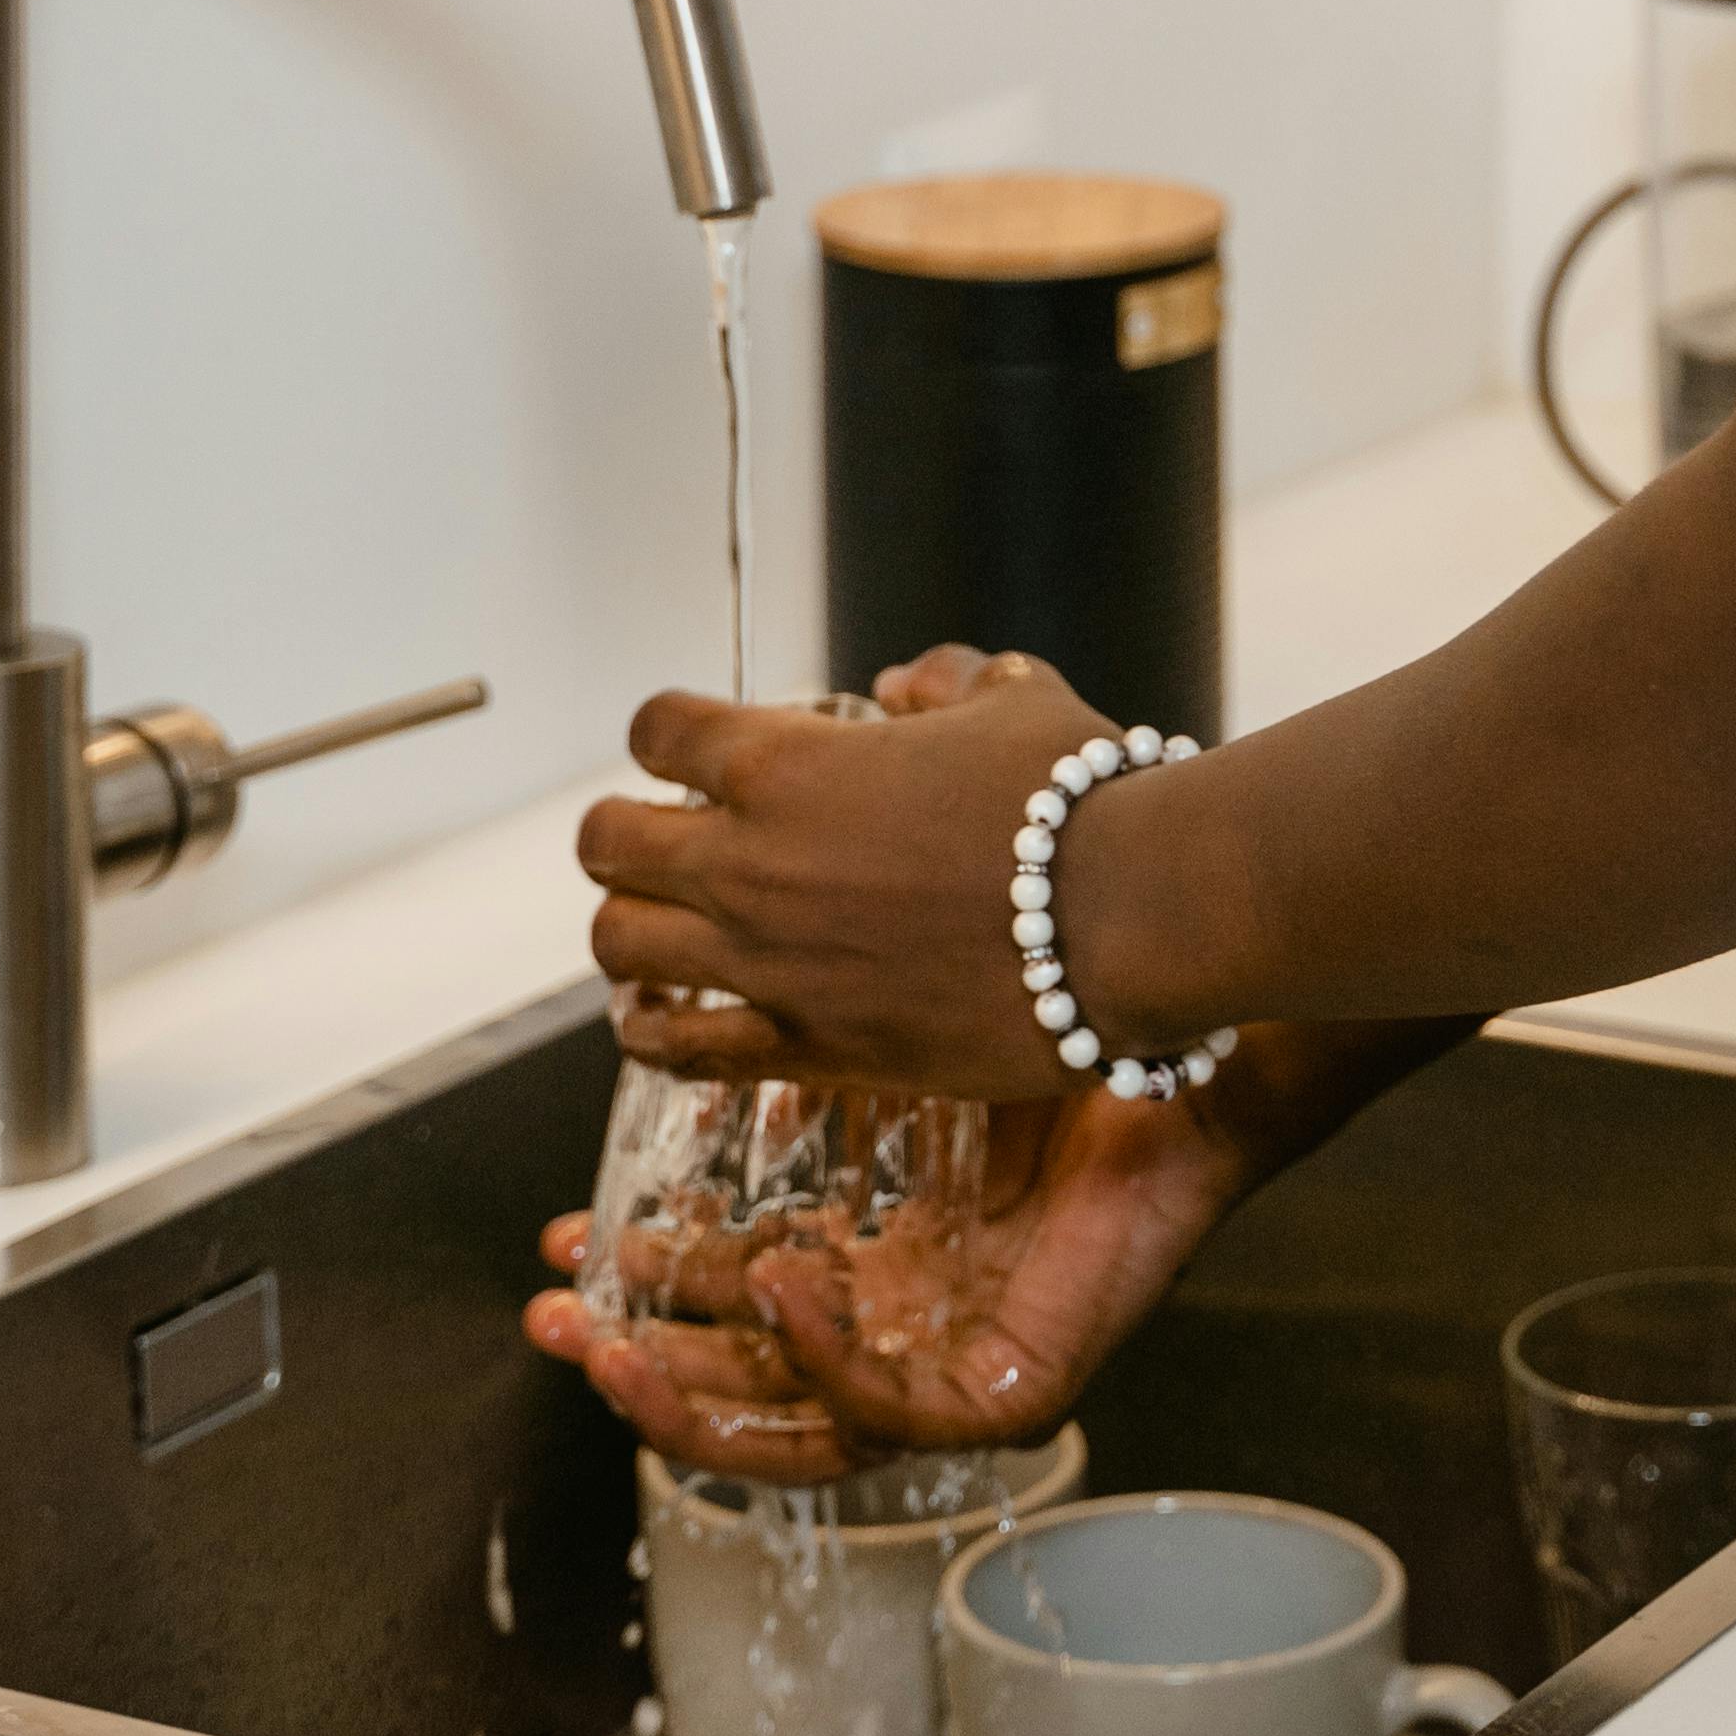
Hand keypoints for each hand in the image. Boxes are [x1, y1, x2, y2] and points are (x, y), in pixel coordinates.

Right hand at [520, 1052, 1277, 1486]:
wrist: (1178, 1054)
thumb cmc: (1057, 1058)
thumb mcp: (895, 1070)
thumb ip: (804, 1082)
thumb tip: (699, 1046)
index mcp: (875, 1274)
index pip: (734, 1320)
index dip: (646, 1296)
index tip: (565, 1247)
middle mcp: (909, 1335)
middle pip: (748, 1392)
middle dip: (637, 1363)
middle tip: (551, 1318)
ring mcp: (961, 1373)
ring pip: (806, 1436)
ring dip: (699, 1396)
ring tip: (616, 1339)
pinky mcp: (1018, 1393)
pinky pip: (901, 1412)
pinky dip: (828, 1361)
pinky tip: (778, 1281)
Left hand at [576, 643, 1184, 1098]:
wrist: (1129, 917)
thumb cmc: (1078, 799)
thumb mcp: (1012, 699)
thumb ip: (946, 683)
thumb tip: (906, 688)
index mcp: (785, 761)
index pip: (657, 728)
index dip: (668, 731)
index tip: (691, 747)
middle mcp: (751, 861)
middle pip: (607, 842)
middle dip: (625, 834)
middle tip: (661, 841)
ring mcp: (768, 963)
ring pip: (618, 947)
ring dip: (629, 933)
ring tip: (654, 934)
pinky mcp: (807, 1048)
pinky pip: (679, 1052)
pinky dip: (655, 1032)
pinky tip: (660, 1023)